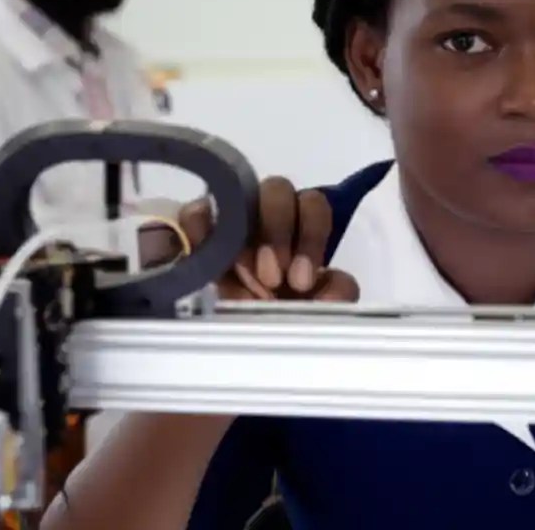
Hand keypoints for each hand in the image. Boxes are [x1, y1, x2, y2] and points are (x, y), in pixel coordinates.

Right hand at [176, 177, 358, 301]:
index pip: (313, 205)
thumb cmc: (290, 319)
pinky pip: (195, 214)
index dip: (310, 235)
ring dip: (240, 236)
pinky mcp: (198, 238)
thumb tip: (328, 285)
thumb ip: (339, 291)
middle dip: (276, 232)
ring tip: (240, 275)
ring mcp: (232, 225)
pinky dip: (199, 228)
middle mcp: (268, 220)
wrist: (250, 344)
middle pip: (276, 190)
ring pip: (237, 197)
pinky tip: (205, 253)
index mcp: (302, 231)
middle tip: (272, 278)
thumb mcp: (325, 309)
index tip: (301, 281)